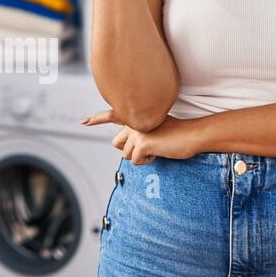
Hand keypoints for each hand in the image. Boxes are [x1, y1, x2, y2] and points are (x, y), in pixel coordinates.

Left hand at [81, 109, 198, 164]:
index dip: (96, 119)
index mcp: (137, 115)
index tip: (83, 122)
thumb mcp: (156, 130)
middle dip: (130, 150)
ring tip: (158, 148)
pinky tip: (158, 152)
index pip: (112, 115)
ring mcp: (136, 131)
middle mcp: (134, 121)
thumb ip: (140, 133)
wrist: (192, 135)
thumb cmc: (178, 134)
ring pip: (126, 155)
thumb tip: (130, 147)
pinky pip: (135, 161)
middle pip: (117, 143)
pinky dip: (147, 161)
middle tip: (149, 148)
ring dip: (141, 157)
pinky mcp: (141, 143)